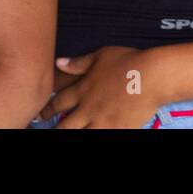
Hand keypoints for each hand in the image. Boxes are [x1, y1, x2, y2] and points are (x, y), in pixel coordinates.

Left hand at [40, 46, 159, 128]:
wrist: (152, 76)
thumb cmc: (129, 62)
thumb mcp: (101, 55)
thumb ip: (79, 62)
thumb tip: (60, 62)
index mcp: (83, 90)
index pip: (58, 103)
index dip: (47, 109)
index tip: (40, 115)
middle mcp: (88, 109)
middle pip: (64, 126)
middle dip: (55, 130)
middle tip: (50, 132)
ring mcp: (102, 122)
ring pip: (79, 135)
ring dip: (72, 134)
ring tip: (69, 133)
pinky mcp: (116, 131)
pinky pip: (101, 138)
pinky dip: (94, 137)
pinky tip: (94, 134)